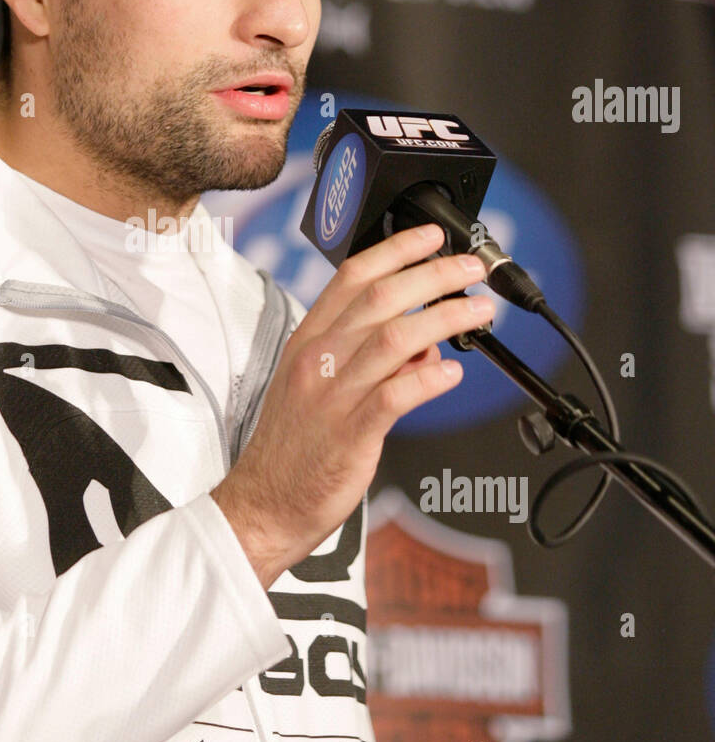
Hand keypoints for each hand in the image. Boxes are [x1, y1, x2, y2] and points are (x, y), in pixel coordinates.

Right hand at [212, 224, 490, 587]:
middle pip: (381, 298)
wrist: (263, 504)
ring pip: (394, 339)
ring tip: (477, 311)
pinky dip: (429, 379)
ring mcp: (333, 395)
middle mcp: (318, 360)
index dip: (396, 250)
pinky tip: (452, 374)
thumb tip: (422, 346)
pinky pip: (396, 396)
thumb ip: (366, 360)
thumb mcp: (315, 386)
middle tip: (468, 268)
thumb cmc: (291, 448)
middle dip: (433, 275)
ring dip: (444, 318)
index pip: (352, 278)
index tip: (431, 237)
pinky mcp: (350, 434)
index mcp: (307, 341)